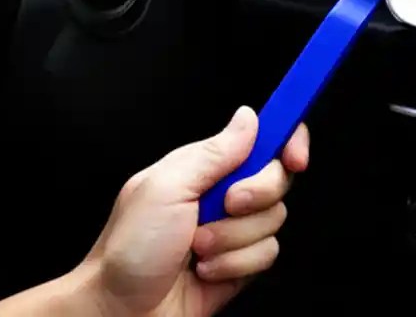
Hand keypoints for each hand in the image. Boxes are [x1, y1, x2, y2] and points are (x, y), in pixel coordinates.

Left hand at [86, 106, 308, 316]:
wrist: (120, 311)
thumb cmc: (128, 250)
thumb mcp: (165, 188)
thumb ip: (213, 152)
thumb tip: (249, 118)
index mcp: (203, 167)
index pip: (260, 138)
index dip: (287, 140)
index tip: (294, 157)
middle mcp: (222, 194)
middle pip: (277, 179)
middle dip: (256, 195)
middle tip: (224, 205)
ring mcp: (233, 229)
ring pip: (274, 220)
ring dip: (234, 238)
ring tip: (197, 248)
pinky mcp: (241, 262)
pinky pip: (268, 254)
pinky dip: (236, 264)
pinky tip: (205, 270)